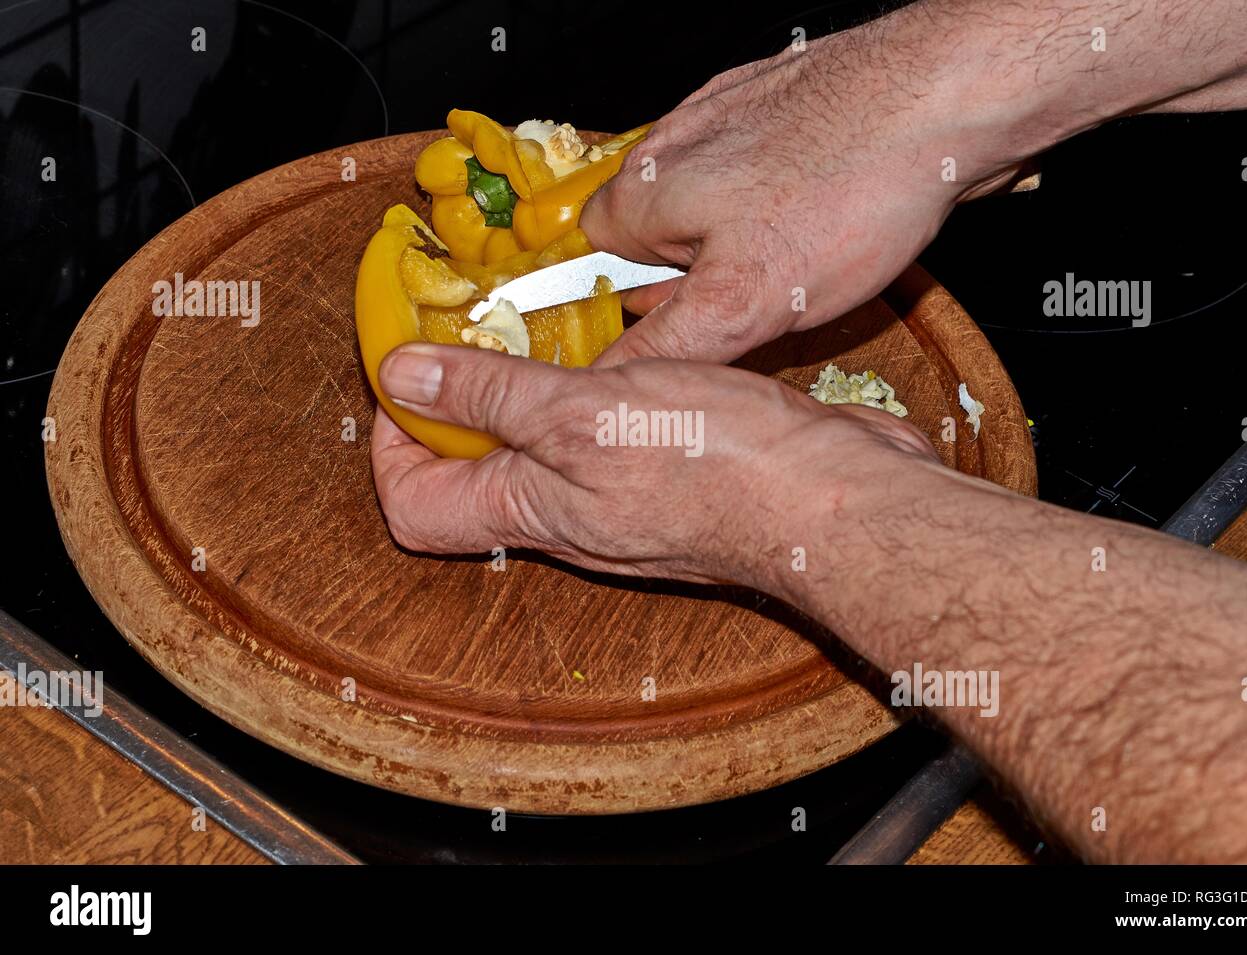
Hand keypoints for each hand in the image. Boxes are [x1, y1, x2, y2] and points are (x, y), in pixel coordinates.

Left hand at [371, 342, 940, 588]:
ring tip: (547, 319)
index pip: (416, 505)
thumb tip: (401, 380)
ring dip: (533, 382)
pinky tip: (622, 340)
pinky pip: (608, 428)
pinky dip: (597, 383)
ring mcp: (621, 495)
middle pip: (476, 468)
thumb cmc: (720, 467)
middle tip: (479, 324)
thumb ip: (491, 397)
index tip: (412, 373)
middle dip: (464, 394)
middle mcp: (569, 514)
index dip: (395, 442)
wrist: (837, 500)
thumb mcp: (584, 415)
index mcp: (534, 509)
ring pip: (545, 444)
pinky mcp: (671, 467)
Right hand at [580, 18, 1030, 364]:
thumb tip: (608, 389)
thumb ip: (664, 348)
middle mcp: (673, 148)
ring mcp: (728, 122)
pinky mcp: (783, 114)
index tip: (673, 337)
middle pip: (658, 241)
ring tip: (804, 262)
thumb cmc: (849, 184)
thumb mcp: (741, 302)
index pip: (594, 267)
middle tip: (754, 305)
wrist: (947, 100)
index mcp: (641, 192)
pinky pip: (763, 182)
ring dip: (746, 249)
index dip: (631, 311)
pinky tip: (829, 223)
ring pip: (715, 213)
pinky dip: (788, 212)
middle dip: (698, 282)